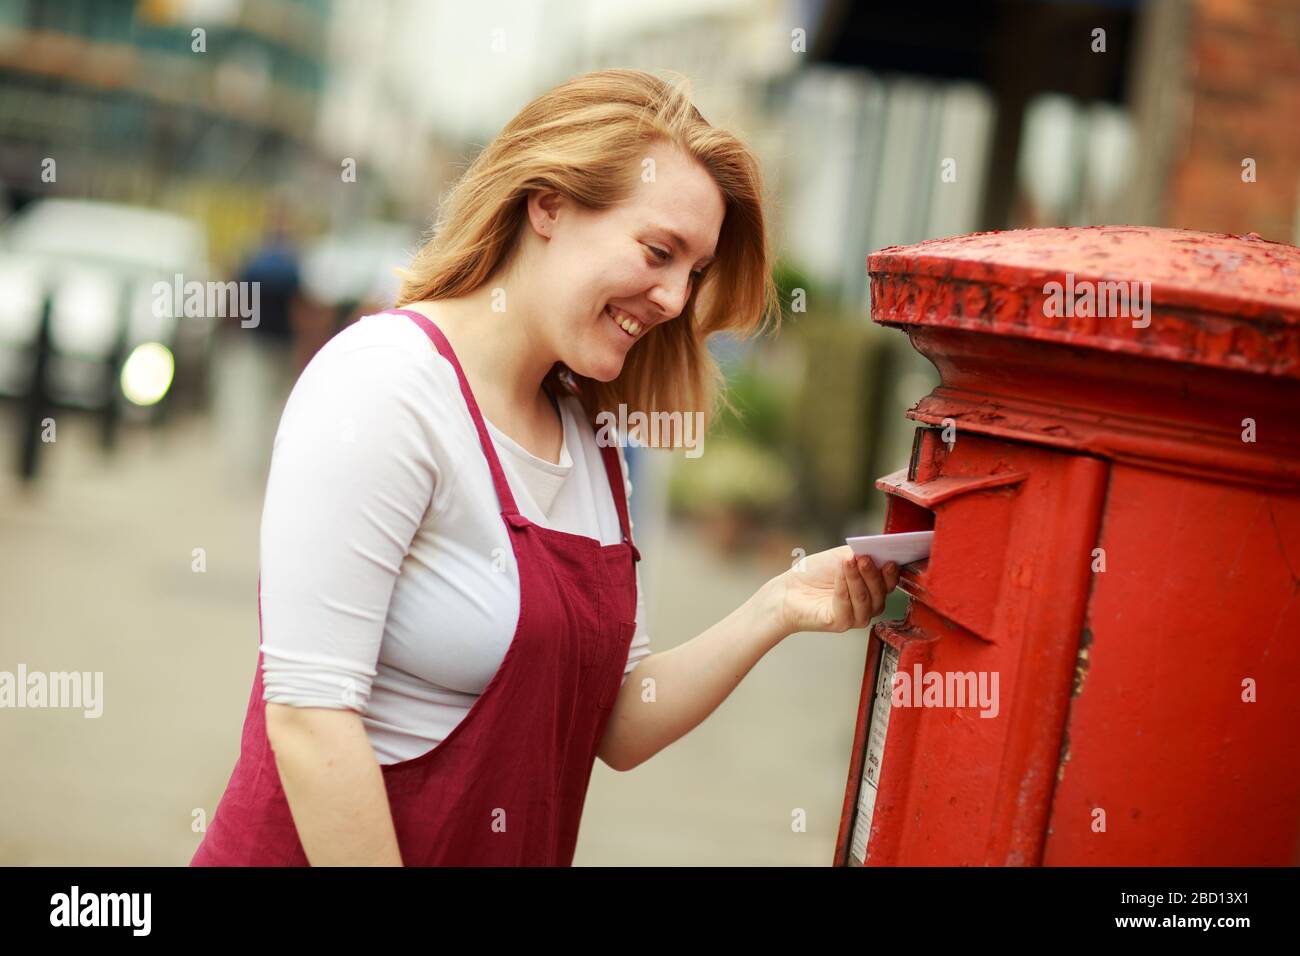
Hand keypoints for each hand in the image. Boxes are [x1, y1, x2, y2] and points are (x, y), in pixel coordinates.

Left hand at [771, 545, 900, 635]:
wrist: (788, 590)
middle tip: (864, 558)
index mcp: (872, 588)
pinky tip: (838, 576)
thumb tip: (876, 550)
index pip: (889, 582)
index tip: (890, 557)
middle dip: (873, 573)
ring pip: (865, 600)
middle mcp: (868, 605)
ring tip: (849, 562)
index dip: (891, 571)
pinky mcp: (840, 623)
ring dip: (857, 579)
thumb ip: (860, 554)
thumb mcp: (842, 557)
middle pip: (880, 592)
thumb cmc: (814, 574)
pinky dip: (843, 588)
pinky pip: (847, 607)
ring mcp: (856, 616)